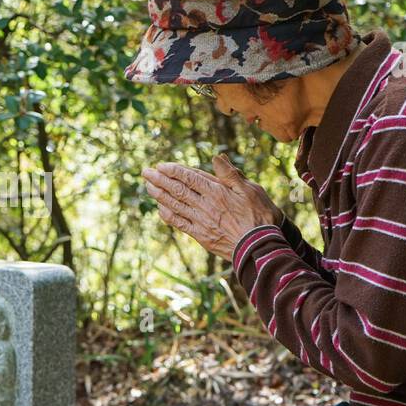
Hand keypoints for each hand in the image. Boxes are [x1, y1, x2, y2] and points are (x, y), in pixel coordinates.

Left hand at [142, 156, 281, 259]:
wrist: (260, 248)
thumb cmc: (260, 216)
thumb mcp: (251, 190)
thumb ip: (230, 174)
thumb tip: (216, 157)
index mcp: (217, 192)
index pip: (190, 177)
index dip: (174, 171)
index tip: (160, 166)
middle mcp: (205, 205)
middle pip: (178, 190)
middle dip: (160, 180)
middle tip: (145, 172)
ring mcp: (201, 221)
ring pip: (176, 205)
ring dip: (160, 195)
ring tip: (148, 186)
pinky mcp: (201, 236)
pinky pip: (180, 224)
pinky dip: (169, 215)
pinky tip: (160, 209)